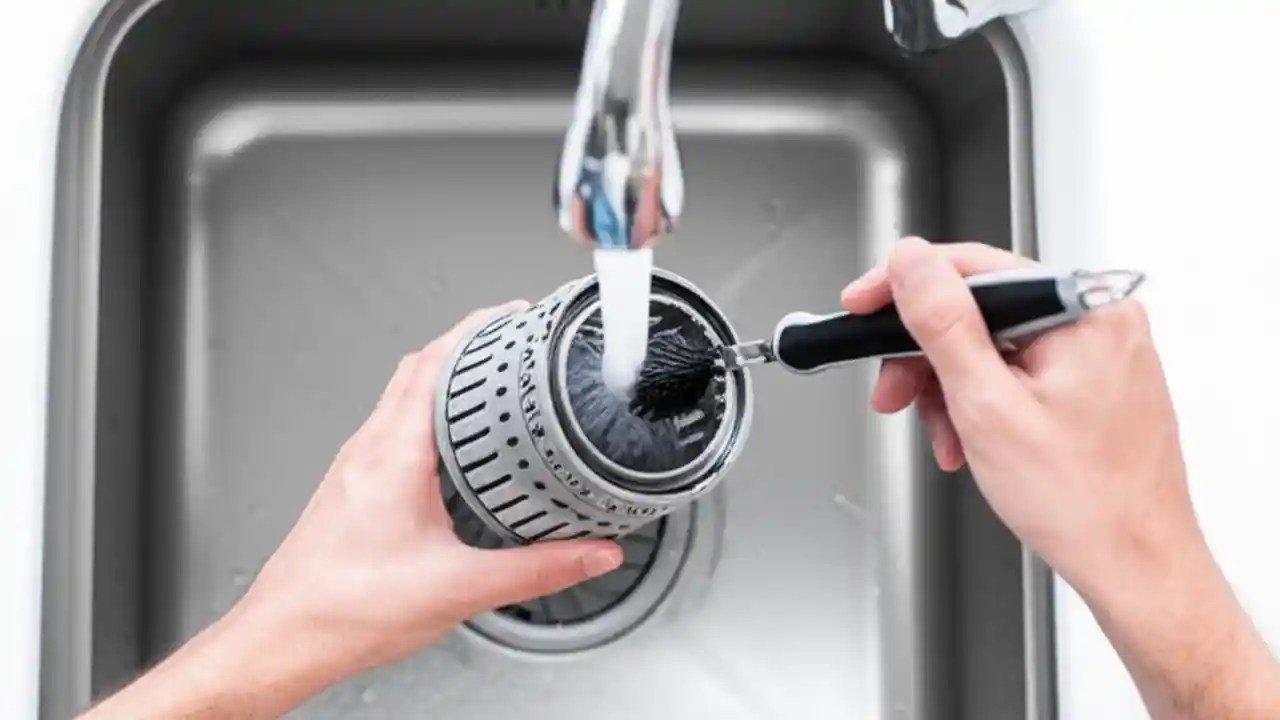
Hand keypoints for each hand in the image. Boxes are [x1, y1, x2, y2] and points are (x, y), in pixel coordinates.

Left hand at [83, 302, 622, 718]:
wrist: (284, 639)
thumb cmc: (344, 610)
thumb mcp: (461, 589)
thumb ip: (538, 570)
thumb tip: (592, 554)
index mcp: (393, 454)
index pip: (435, 362)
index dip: (477, 329)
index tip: (513, 315)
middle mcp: (369, 450)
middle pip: (419, 368)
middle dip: (468, 344)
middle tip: (511, 338)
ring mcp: (356, 466)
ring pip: (402, 397)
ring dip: (445, 377)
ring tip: (490, 382)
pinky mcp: (353, 488)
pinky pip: (394, 428)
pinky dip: (428, 414)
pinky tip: (452, 446)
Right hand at [842, 238, 1279, 719]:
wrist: (1136, 567)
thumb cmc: (1084, 503)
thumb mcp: (988, 406)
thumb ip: (944, 324)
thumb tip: (912, 263)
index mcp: (1084, 311)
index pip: (974, 267)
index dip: (904, 286)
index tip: (862, 305)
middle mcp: (1099, 320)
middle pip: (980, 309)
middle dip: (926, 356)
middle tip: (893, 392)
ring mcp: (1100, 353)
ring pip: (994, 344)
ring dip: (950, 388)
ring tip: (943, 436)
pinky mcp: (1094, 382)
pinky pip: (1019, 371)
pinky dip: (982, 402)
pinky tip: (970, 439)